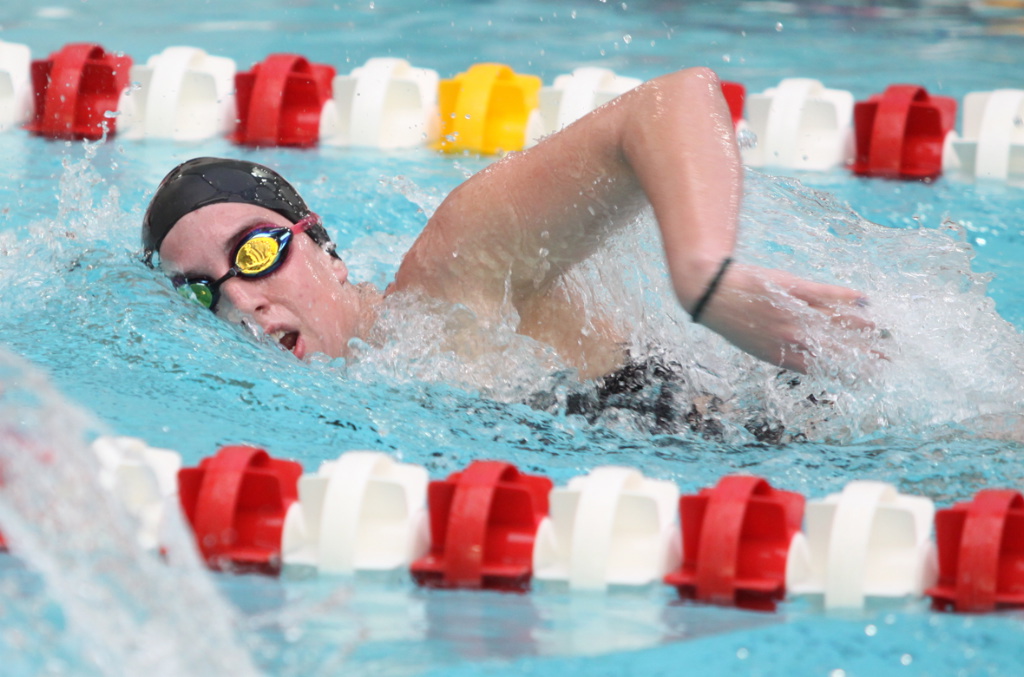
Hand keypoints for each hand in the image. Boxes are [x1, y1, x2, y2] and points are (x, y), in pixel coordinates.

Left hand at [690, 263, 873, 372]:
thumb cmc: (733, 321)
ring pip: (837, 321)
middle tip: (890, 357)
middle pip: (838, 348)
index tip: (870, 375)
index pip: (825, 368)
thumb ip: (783, 352)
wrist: (713, 292)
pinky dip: (847, 297)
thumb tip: (808, 358)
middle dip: (866, 354)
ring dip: (861, 326)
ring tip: (880, 330)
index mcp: (783, 355)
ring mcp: (795, 312)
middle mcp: (793, 337)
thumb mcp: (756, 346)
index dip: (850, 372)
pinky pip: (827, 294)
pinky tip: (864, 300)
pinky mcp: (795, 289)